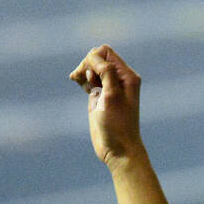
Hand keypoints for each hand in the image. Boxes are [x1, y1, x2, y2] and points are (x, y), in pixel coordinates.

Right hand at [69, 45, 142, 168]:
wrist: (118, 150)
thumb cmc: (118, 125)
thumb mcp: (112, 95)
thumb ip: (106, 72)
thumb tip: (94, 55)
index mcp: (127, 76)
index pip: (106, 53)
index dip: (93, 58)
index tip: (89, 76)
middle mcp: (118, 79)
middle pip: (97, 58)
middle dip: (86, 64)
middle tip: (82, 79)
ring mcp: (108, 88)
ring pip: (91, 68)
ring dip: (82, 71)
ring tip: (77, 80)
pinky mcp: (99, 97)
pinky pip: (88, 80)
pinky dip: (81, 78)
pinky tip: (76, 81)